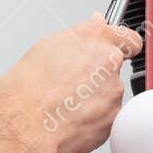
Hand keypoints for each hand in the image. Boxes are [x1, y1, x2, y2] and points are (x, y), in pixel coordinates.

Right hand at [0, 15, 143, 152]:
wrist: (25, 126)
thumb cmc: (27, 89)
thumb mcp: (46, 47)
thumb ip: (80, 37)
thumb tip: (95, 27)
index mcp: (94, 38)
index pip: (127, 37)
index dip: (123, 46)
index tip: (118, 50)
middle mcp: (109, 61)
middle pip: (114, 68)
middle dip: (98, 75)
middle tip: (71, 84)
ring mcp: (114, 91)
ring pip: (109, 94)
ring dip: (95, 98)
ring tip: (66, 104)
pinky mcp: (113, 118)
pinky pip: (106, 116)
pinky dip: (93, 118)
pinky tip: (71, 118)